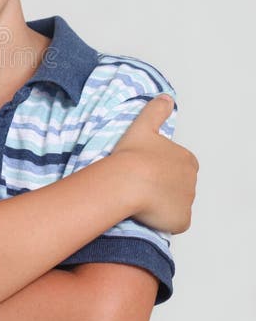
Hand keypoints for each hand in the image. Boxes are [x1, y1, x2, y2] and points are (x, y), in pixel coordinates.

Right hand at [112, 95, 198, 233]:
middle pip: (177, 186)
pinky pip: (174, 222)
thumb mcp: (143, 126)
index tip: (144, 169)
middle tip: (140, 185)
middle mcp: (192, 180)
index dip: (160, 168)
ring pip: (174, 204)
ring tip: (140, 199)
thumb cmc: (133, 155)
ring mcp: (188, 202)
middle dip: (162, 187)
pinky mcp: (181, 221)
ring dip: (161, 203)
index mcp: (186, 159)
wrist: (127, 182)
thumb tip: (166, 98)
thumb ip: (156, 111)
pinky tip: (147, 214)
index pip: (177, 166)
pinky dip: (163, 221)